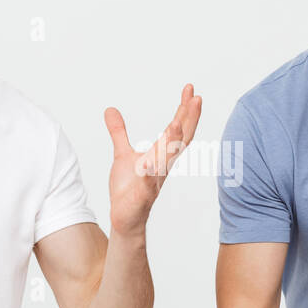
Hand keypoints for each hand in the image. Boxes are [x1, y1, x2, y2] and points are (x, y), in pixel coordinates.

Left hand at [105, 84, 201, 236]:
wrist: (125, 217)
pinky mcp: (142, 193)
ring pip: (166, 159)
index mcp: (161, 155)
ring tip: (176, 124)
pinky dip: (149, 173)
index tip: (190, 89)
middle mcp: (163, 165)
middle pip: (180, 139)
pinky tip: (148, 163)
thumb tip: (110, 109)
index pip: (178, 128)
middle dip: (188, 119)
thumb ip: (119, 132)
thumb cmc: (128, 188)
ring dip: (172, 143)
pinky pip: (147, 182)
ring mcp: (155, 179)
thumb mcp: (122, 154)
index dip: (185, 109)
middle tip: (196, 97)